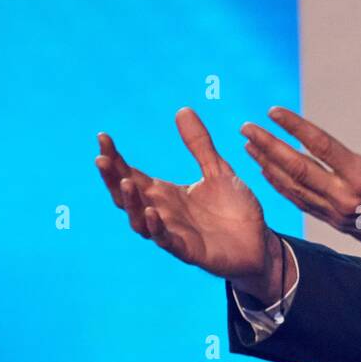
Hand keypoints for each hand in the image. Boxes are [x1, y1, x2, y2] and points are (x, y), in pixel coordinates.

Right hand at [96, 108, 285, 297]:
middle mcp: (163, 213)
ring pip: (140, 221)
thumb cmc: (234, 210)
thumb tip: (183, 110)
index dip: (115, 159)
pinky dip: (157, 228)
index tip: (103, 137)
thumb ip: (199, 145)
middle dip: (112, 179)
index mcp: (166, 194)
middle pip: (127, 197)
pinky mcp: (189, 251)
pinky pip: (167, 241)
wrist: (258, 242)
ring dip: (131, 203)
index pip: (132, 174)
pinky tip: (152, 212)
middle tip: (101, 159)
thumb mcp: (217, 170)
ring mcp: (174, 233)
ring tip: (125, 183)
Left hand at [240, 71, 360, 283]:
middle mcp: (346, 197)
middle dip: (267, 146)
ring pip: (293, 188)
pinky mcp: (335, 223)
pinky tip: (267, 171)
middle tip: (245, 128)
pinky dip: (280, 186)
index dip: (294, 127)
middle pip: (296, 168)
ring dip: (268, 166)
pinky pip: (301, 202)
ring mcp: (337, 213)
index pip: (321, 147)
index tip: (273, 111)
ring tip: (248, 147)